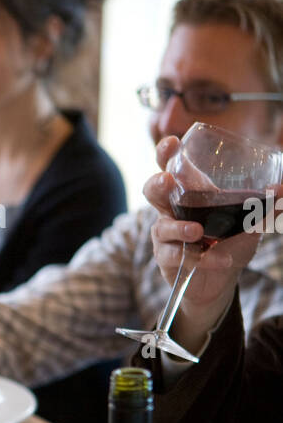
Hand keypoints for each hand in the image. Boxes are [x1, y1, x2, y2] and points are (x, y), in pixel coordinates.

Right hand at [144, 135, 264, 352]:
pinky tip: (219, 259)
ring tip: (198, 232)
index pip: (170, 166)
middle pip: (153, 191)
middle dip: (157, 184)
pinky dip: (201, 259)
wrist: (220, 279)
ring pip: (162, 227)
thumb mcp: (250, 221)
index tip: (171, 143)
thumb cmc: (229, 241)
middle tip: (167, 181)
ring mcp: (166, 234)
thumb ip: (265, 205)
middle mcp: (172, 210)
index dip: (165, 153)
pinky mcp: (167, 258)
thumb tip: (282, 188)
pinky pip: (178, 256)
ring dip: (179, 228)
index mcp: (189, 192)